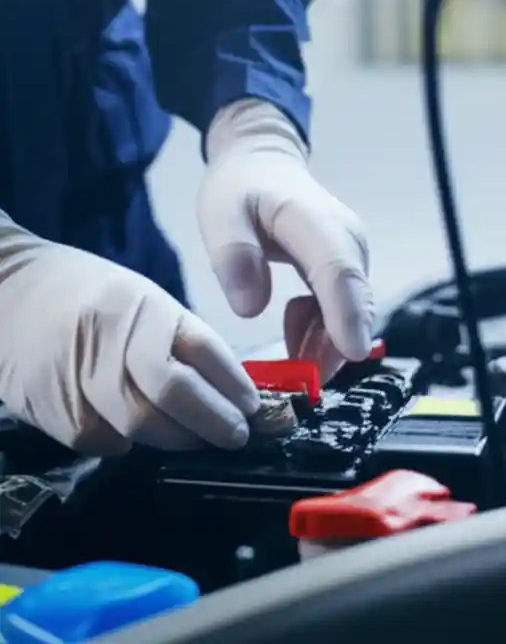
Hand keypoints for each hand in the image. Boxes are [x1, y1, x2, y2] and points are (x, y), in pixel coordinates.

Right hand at [0, 220, 258, 454]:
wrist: (3, 289)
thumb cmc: (86, 294)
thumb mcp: (141, 298)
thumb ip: (178, 340)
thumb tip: (227, 388)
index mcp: (142, 306)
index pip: (202, 351)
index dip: (234, 386)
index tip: (253, 408)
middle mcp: (109, 338)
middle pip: (173, 394)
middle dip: (213, 422)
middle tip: (235, 436)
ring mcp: (75, 373)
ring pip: (139, 425)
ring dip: (177, 440)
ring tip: (197, 441)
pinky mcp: (47, 406)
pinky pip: (100, 439)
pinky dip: (125, 443)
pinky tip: (136, 435)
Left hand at [199, 99, 374, 381]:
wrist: (265, 166)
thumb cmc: (241, 190)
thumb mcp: (220, 213)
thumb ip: (234, 257)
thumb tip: (250, 309)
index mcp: (316, 222)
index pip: (339, 271)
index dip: (347, 314)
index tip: (351, 353)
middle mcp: (348, 241)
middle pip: (354, 301)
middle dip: (334, 345)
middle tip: (301, 381)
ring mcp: (354, 257)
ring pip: (352, 313)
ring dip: (324, 343)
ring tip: (289, 355)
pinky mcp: (350, 272)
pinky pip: (344, 312)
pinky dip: (321, 331)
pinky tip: (293, 330)